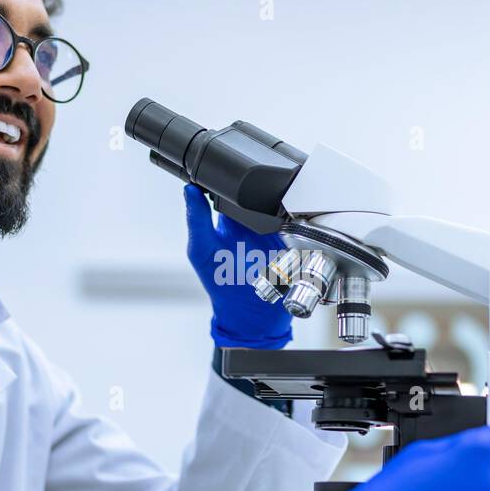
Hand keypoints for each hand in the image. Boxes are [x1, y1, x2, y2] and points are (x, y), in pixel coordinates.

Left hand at [183, 184, 292, 348]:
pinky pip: (300, 225)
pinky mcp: (296, 241)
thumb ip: (196, 221)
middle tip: (254, 201)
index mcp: (229, 217)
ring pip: (283, 205)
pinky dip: (296, 225)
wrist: (253, 316)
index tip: (231, 174)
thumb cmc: (222, 285)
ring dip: (281, 206)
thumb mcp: (201, 251)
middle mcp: (254, 220)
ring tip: (270, 222)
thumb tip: (190, 190)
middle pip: (261, 192)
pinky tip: (287, 230)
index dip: (231, 178)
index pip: (231, 187)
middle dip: (260, 190)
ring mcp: (276, 230)